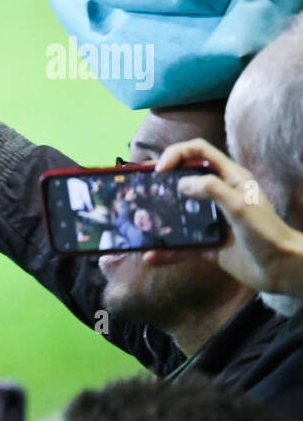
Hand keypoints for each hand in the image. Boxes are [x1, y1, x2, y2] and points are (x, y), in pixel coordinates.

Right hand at [155, 138, 302, 296]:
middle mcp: (218, 195)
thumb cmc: (266, 232)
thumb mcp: (240, 206)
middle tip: (140, 192)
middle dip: (160, 184)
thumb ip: (213, 189)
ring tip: (141, 224)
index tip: (159, 170)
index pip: (199, 152)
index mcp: (230, 178)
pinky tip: (151, 256)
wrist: (280, 269)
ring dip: (159, 219)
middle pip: (183, 179)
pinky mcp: (208, 243)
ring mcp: (211, 220)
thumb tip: (181, 183)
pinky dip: (166, 250)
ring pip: (178, 213)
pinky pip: (182, 244)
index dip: (176, 153)